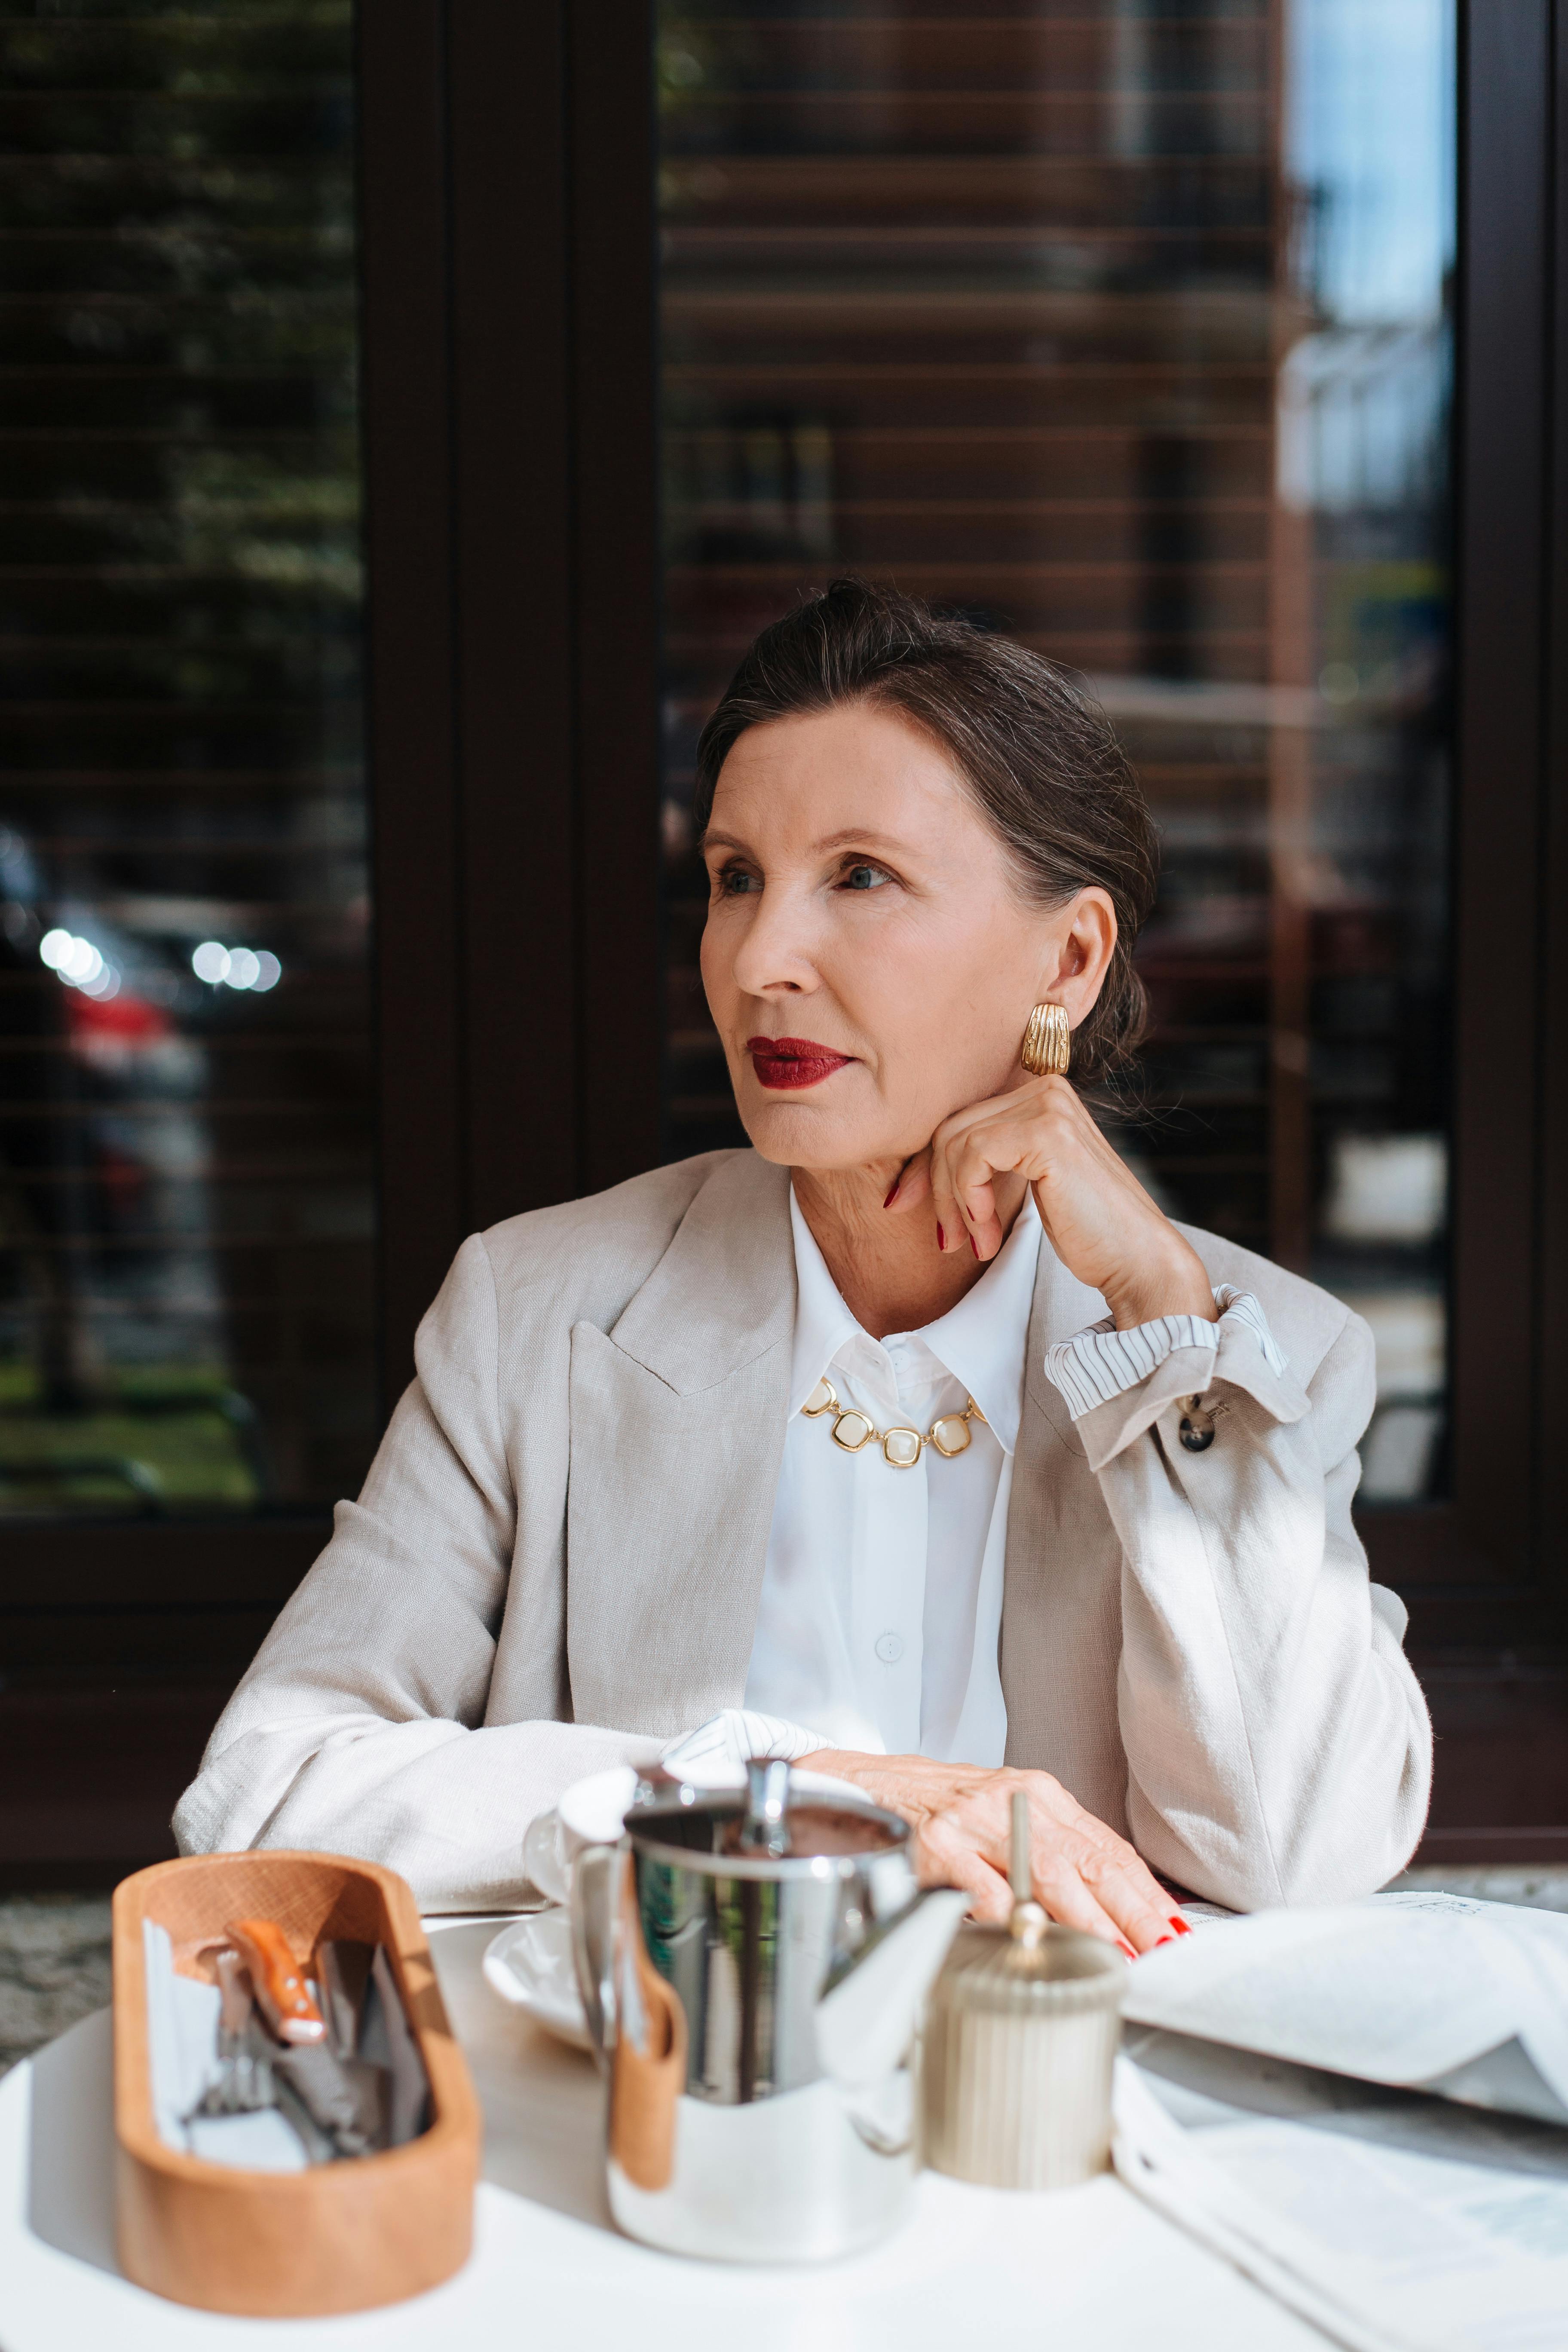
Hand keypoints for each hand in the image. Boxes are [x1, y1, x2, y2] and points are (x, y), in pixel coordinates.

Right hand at [807, 1751, 1189, 1956]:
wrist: (868, 1785)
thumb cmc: (944, 1808)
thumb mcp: (1009, 1816)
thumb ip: (1058, 1853)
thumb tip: (1120, 1909)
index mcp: (1039, 1793)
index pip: (1109, 1847)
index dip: (1146, 1891)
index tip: (1176, 1929)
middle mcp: (1012, 1800)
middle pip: (1088, 1862)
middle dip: (1133, 1912)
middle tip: (1164, 1951)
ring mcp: (974, 1821)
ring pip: (1044, 1874)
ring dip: (1086, 1921)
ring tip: (1118, 1954)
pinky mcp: (936, 1844)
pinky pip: (982, 1889)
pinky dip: (1011, 1918)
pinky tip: (1035, 1941)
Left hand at [888, 1071, 1212, 1329]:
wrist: (1136, 1259)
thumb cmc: (1085, 1228)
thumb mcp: (1025, 1182)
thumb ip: (986, 1160)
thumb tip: (914, 1171)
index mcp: (1041, 1093)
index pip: (958, 1117)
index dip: (925, 1163)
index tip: (903, 1204)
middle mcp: (1046, 1088)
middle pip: (950, 1128)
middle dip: (936, 1188)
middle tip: (948, 1240)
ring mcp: (1048, 1105)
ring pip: (955, 1143)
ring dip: (955, 1205)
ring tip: (977, 1243)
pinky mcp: (1046, 1132)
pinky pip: (973, 1157)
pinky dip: (969, 1201)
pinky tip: (987, 1234)